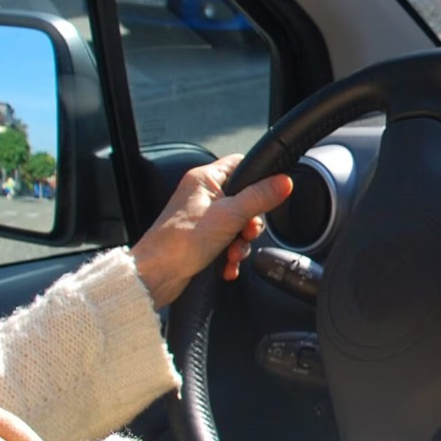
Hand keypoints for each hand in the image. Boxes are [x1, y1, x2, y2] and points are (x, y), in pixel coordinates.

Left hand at [130, 154, 292, 308]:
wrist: (156, 276)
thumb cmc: (179, 243)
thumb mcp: (230, 216)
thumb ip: (259, 197)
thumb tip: (284, 182)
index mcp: (204, 179)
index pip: (240, 164)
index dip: (258, 178)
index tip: (269, 195)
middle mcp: (202, 196)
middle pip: (244, 200)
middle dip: (250, 224)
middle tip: (245, 233)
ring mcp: (202, 218)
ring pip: (238, 225)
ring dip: (241, 244)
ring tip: (232, 254)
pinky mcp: (201, 239)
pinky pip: (227, 243)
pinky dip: (231, 255)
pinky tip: (227, 265)